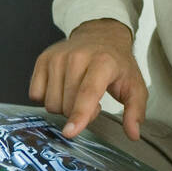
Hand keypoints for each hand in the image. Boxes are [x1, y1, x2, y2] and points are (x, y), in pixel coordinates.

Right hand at [28, 18, 147, 140]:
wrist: (101, 36)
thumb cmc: (117, 64)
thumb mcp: (134, 86)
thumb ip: (135, 111)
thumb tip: (133, 134)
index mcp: (103, 62)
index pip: (88, 92)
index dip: (79, 114)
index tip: (70, 132)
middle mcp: (77, 57)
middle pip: (67, 105)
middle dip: (79, 113)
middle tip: (92, 101)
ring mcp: (57, 57)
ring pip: (51, 103)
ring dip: (64, 106)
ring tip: (78, 92)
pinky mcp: (43, 59)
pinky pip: (36, 95)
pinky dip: (48, 98)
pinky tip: (62, 88)